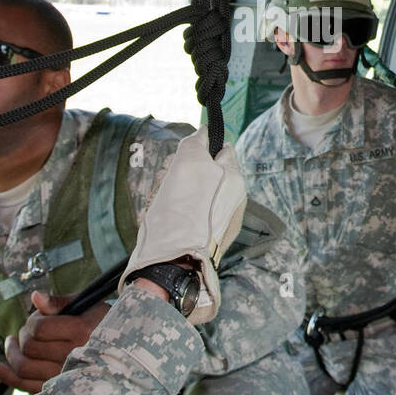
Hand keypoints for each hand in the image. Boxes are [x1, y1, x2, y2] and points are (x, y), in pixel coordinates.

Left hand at [0, 294, 110, 392]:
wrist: (123, 352)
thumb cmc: (101, 322)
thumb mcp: (85, 305)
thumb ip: (57, 303)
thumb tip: (34, 297)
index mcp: (81, 332)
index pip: (38, 328)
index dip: (32, 321)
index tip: (38, 318)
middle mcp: (74, 356)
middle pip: (29, 348)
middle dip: (23, 336)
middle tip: (28, 331)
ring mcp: (65, 376)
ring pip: (23, 368)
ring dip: (11, 353)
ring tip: (12, 343)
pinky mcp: (58, 389)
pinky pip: (25, 386)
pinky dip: (5, 376)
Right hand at [118, 125, 246, 324]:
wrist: (173, 263)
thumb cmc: (182, 212)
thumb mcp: (188, 164)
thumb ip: (197, 144)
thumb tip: (204, 131)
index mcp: (235, 180)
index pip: (223, 149)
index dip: (200, 148)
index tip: (181, 157)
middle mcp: (233, 200)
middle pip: (204, 171)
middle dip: (181, 172)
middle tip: (165, 180)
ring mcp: (219, 220)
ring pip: (192, 192)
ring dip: (172, 192)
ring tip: (160, 203)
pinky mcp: (205, 236)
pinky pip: (188, 214)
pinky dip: (174, 212)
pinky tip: (162, 219)